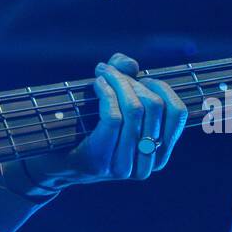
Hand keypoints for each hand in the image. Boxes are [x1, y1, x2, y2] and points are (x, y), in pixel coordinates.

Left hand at [7, 53, 186, 195]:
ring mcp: (124, 166)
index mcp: (160, 153)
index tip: (143, 76)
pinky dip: (106, 93)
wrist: (52, 160)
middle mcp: (147, 164)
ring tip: (102, 73)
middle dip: (133, 80)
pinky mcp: (101, 160)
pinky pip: (113, 117)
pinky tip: (96, 83)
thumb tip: (130, 65)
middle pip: (155, 107)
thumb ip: (124, 75)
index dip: (163, 87)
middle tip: (111, 71)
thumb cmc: (86, 125)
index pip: (178, 113)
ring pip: (134, 110)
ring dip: (117, 82)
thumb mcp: (112, 98)